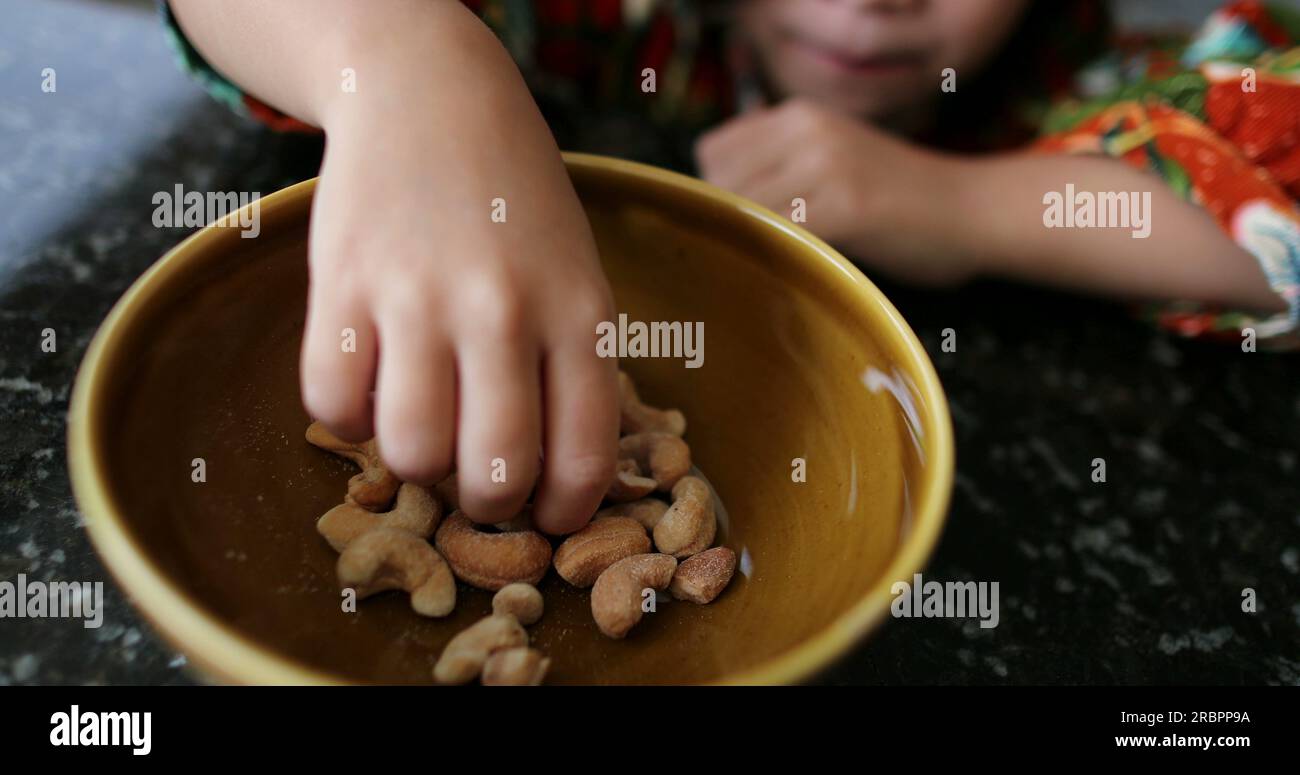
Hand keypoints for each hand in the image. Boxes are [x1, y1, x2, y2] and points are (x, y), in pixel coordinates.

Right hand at [301, 51, 617, 534]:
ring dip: (415, 460)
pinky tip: (370, 382)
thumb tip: (554, 479)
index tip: (545, 518)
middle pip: (493, 475)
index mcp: (578, 312)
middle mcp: (503, 311)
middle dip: (486, 502)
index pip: (582, 458)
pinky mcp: (340, 285)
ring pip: (410, 453)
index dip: (562, 513)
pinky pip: (331, 407)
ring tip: (424, 422)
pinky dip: (347, 417)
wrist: (429, 96)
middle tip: (478, 477)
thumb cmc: (515, 203)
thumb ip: (573, 365)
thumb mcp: (577, 272)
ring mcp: (417, 297)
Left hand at [695, 99, 974, 285]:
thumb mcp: (832, 155)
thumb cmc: (898, 197)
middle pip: (720, 186)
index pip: (712, 152)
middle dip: (731, 224)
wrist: (973, 210)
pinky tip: (802, 270)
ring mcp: (827, 166)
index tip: (744, 223)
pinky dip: (780, 257)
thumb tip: (714, 198)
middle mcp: (808, 129)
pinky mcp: (847, 207)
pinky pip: (782, 234)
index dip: (718, 194)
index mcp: (800, 115)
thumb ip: (779, 164)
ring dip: (753, 245)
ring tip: (784, 264)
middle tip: (763, 253)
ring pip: (744, 211)